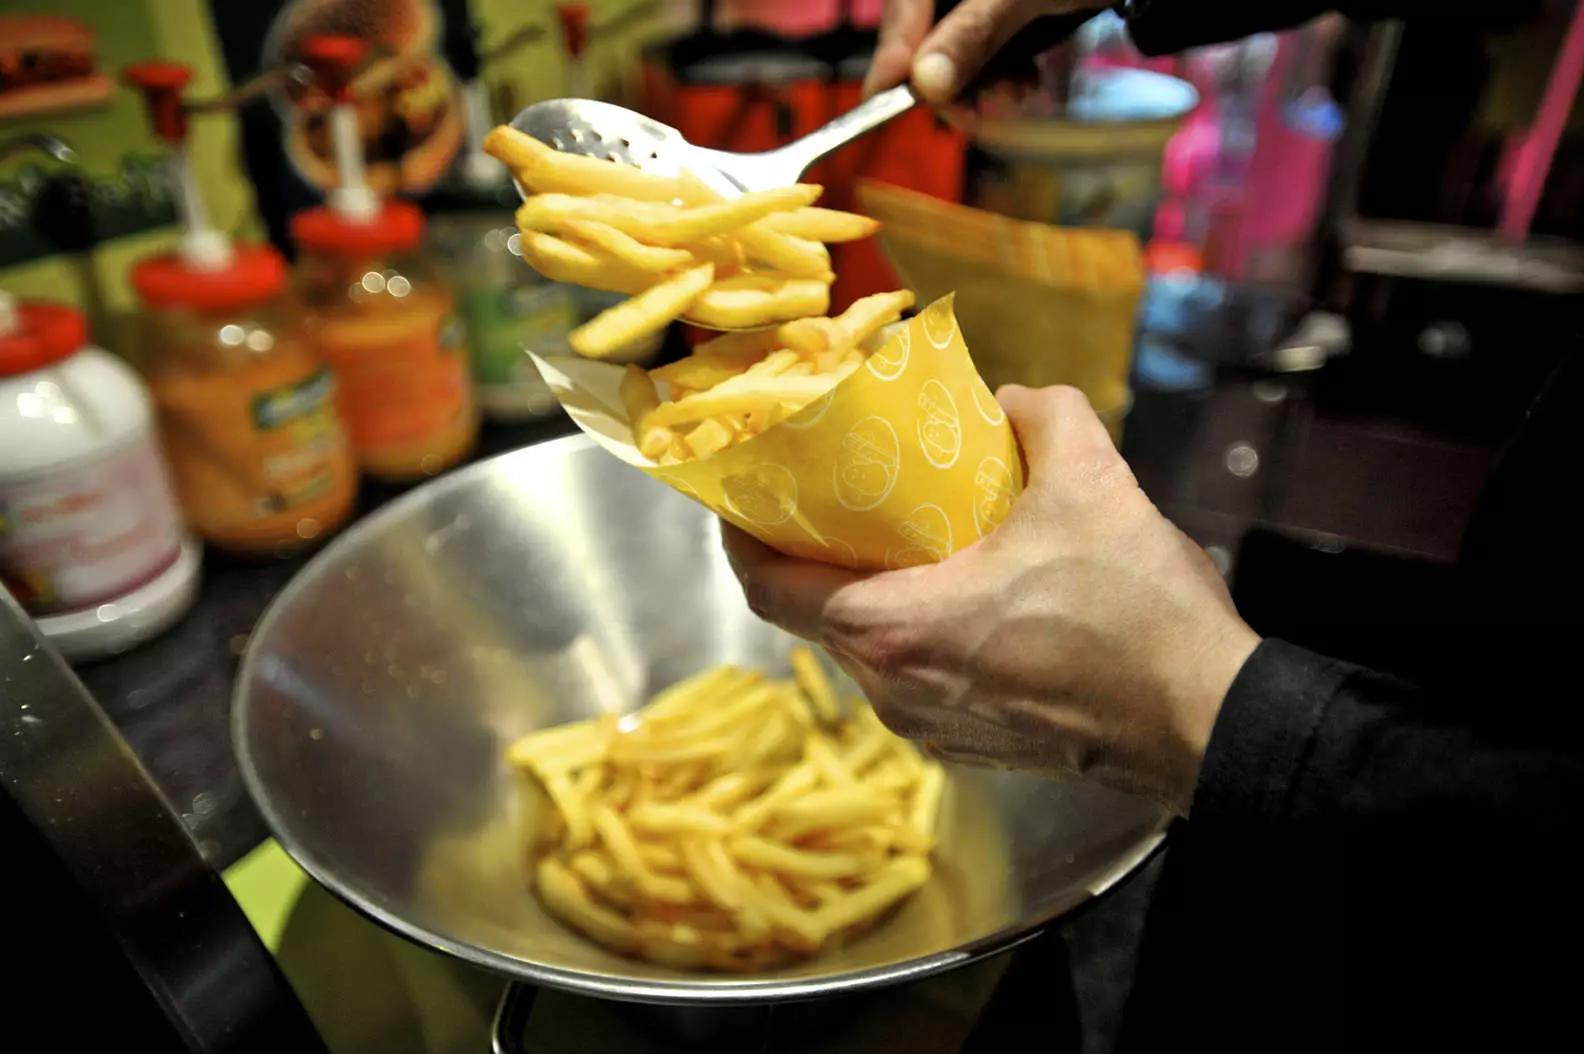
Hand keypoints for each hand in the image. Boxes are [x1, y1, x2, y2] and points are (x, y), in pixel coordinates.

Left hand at [724, 385, 1260, 815]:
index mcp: (892, 628)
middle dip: (813, 557)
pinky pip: (915, 683)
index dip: (739, 536)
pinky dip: (916, 635)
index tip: (740, 496)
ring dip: (870, 596)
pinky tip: (963, 596)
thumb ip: (1042, 416)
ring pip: (867, 653)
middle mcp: (894, 691)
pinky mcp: (973, 749)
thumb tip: (1013, 400)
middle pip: (814, 617)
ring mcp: (931, 730)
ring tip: (903, 540)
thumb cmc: (1136, 610)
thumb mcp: (1090, 481)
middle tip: (833, 499)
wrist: (1210, 721)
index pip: (767, 585)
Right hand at [864, 0, 1103, 102]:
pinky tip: (1022, 84)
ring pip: (955, 42)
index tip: (882, 101)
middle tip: (969, 113)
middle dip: (946, 76)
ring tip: (1012, 96)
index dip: (893, 54)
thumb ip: (974, 35)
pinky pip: (986, 43)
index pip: (904, 5)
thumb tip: (926, 86)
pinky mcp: (1005, 9)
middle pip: (925, 28)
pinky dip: (1001, 70)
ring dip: (979, 81)